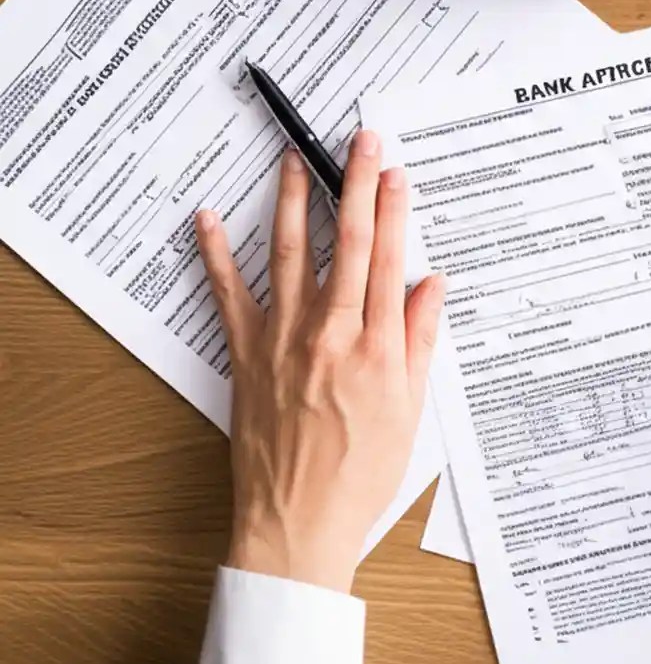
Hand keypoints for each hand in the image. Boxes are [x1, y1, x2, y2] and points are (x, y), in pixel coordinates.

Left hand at [195, 130, 445, 592]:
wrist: (297, 521)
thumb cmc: (360, 475)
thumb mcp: (410, 412)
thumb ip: (418, 343)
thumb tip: (430, 287)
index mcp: (377, 350)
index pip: (389, 263)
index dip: (395, 212)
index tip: (398, 173)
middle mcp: (330, 335)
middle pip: (347, 245)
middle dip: (356, 186)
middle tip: (361, 142)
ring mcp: (283, 341)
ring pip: (291, 256)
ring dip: (294, 202)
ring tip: (296, 160)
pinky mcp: (247, 355)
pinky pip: (228, 295)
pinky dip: (216, 255)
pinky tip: (208, 219)